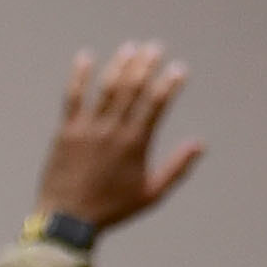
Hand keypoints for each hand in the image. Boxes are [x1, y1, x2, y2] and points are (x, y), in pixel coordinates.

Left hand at [35, 43, 204, 233]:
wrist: (67, 219)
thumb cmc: (112, 209)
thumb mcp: (152, 194)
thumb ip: (177, 168)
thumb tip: (200, 144)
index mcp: (136, 144)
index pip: (156, 104)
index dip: (169, 84)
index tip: (179, 68)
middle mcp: (113, 131)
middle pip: (132, 89)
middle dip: (146, 66)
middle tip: (156, 47)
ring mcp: (88, 129)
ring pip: (106, 89)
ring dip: (120, 66)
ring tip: (131, 47)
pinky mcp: (67, 131)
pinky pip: (73, 98)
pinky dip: (79, 77)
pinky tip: (86, 58)